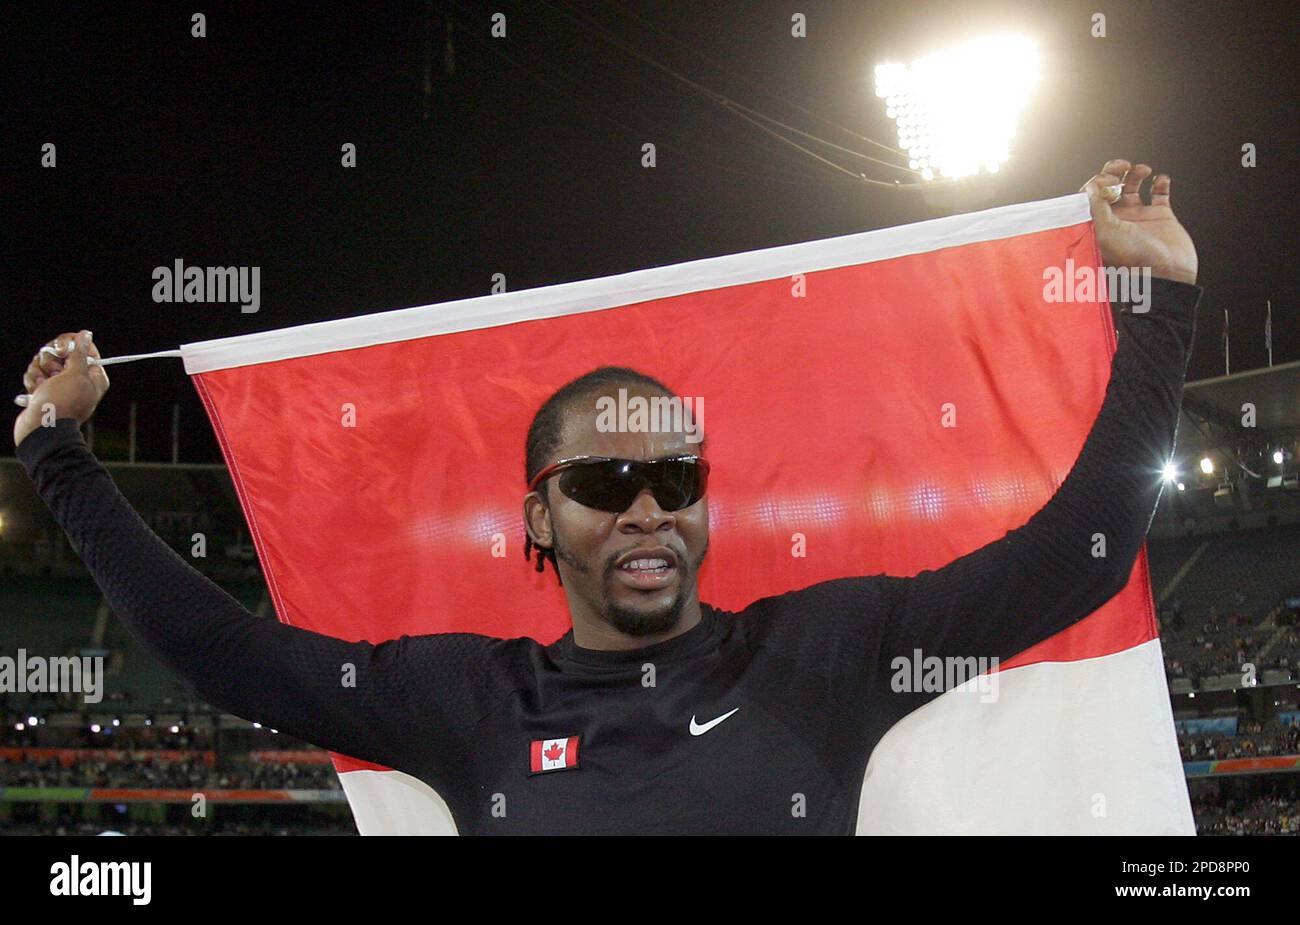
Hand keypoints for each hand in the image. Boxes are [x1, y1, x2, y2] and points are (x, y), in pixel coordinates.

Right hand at [15, 330, 109, 447]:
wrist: (40, 429)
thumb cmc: (61, 403)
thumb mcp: (75, 375)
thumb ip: (79, 353)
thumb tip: (86, 335)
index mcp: (93, 375)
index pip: (84, 347)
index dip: (69, 344)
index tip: (61, 349)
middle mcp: (78, 379)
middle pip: (61, 352)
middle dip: (50, 360)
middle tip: (52, 373)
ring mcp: (60, 384)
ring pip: (45, 362)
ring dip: (39, 372)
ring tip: (42, 386)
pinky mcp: (45, 390)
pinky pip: (36, 374)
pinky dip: (33, 382)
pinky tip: (35, 393)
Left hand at [1080, 158, 1197, 284]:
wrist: (1166, 275)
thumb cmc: (1133, 260)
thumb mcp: (1106, 233)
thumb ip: (1096, 208)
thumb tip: (1090, 187)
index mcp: (1100, 224)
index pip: (1091, 196)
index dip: (1097, 182)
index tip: (1109, 179)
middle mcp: (1118, 219)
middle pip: (1110, 187)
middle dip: (1114, 172)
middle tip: (1123, 166)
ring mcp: (1139, 217)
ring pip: (1133, 186)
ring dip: (1136, 173)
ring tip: (1143, 170)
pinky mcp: (1160, 216)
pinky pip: (1159, 193)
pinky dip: (1160, 182)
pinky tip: (1160, 180)